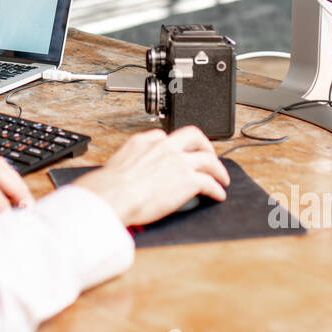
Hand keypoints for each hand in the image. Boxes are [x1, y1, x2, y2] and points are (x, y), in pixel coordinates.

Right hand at [72, 126, 228, 226]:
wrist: (115, 195)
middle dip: (204, 145)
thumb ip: (127, 161)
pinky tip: (218, 195)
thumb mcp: (116, 164)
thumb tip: (126, 173)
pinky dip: (217, 189)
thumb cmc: (110, 187)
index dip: (175, 145)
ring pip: (209, 159)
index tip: (177, 152)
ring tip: (221, 178)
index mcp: (144, 142)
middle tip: (208, 155)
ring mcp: (179, 162)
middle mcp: (165, 147)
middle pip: (194, 136)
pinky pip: (210, 182)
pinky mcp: (189, 180)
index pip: (165, 136)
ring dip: (218, 169)